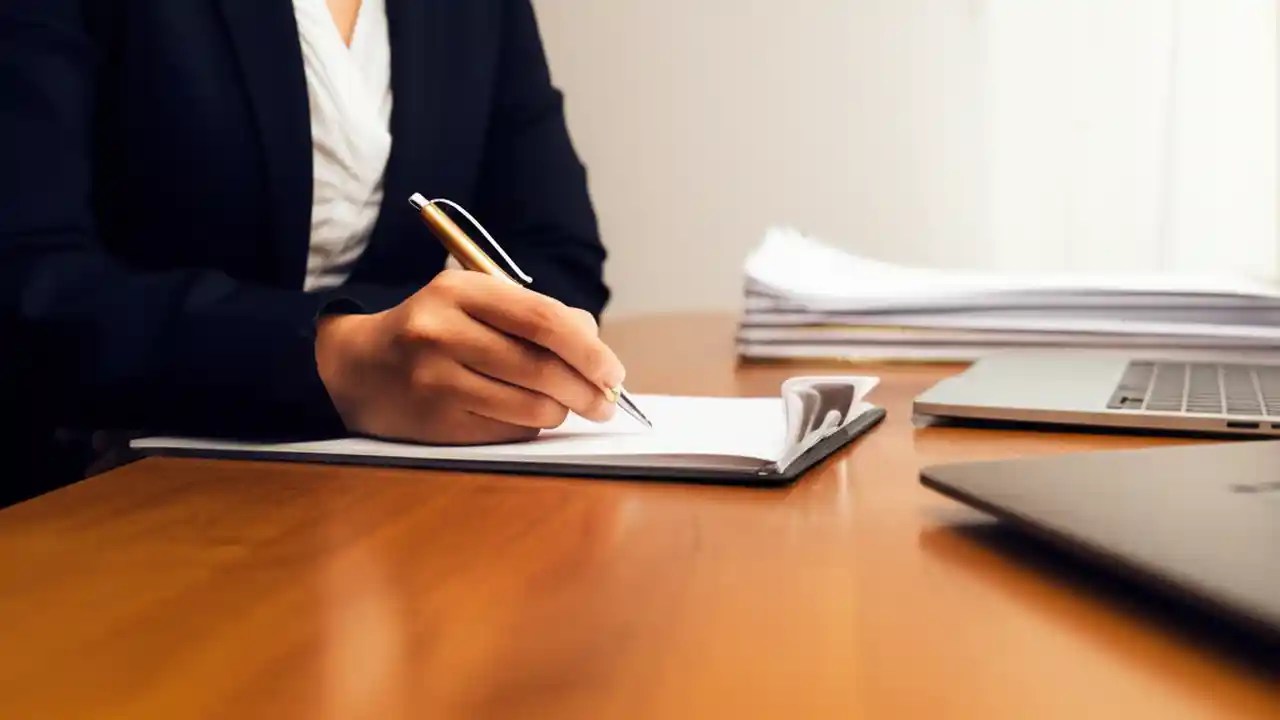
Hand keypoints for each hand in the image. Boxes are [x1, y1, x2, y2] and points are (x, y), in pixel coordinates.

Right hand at [315, 270, 624, 444]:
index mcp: (460, 291)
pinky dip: (530, 425)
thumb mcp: (477, 302)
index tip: (614, 372)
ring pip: (529, 406)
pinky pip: (507, 430)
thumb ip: (535, 315)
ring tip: (567, 405)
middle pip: (541, 367)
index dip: (589, 350)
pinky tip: (528, 415)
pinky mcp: (436, 421)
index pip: (543, 320)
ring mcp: (436, 379)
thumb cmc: (436, 330)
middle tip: (608, 402)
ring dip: (561, 410)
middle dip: (588, 390)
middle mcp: (443, 332)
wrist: (361, 367)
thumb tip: (593, 342)